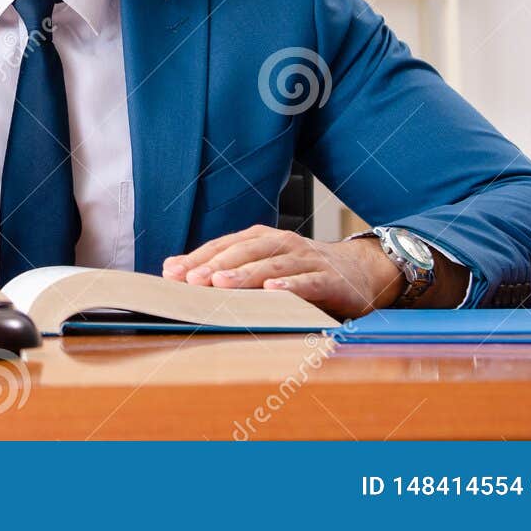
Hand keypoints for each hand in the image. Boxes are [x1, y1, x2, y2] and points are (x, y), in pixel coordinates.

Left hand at [161, 224, 403, 318]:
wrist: (359, 270)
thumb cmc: (302, 270)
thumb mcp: (264, 265)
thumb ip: (226, 267)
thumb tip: (174, 269)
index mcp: (261, 239)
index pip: (223, 246)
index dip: (197, 258)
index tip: (172, 273)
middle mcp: (281, 243)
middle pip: (243, 252)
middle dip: (214, 265)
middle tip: (191, 281)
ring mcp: (306, 259)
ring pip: (271, 264)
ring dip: (245, 274)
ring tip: (222, 284)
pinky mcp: (329, 278)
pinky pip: (307, 281)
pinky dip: (290, 285)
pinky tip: (272, 291)